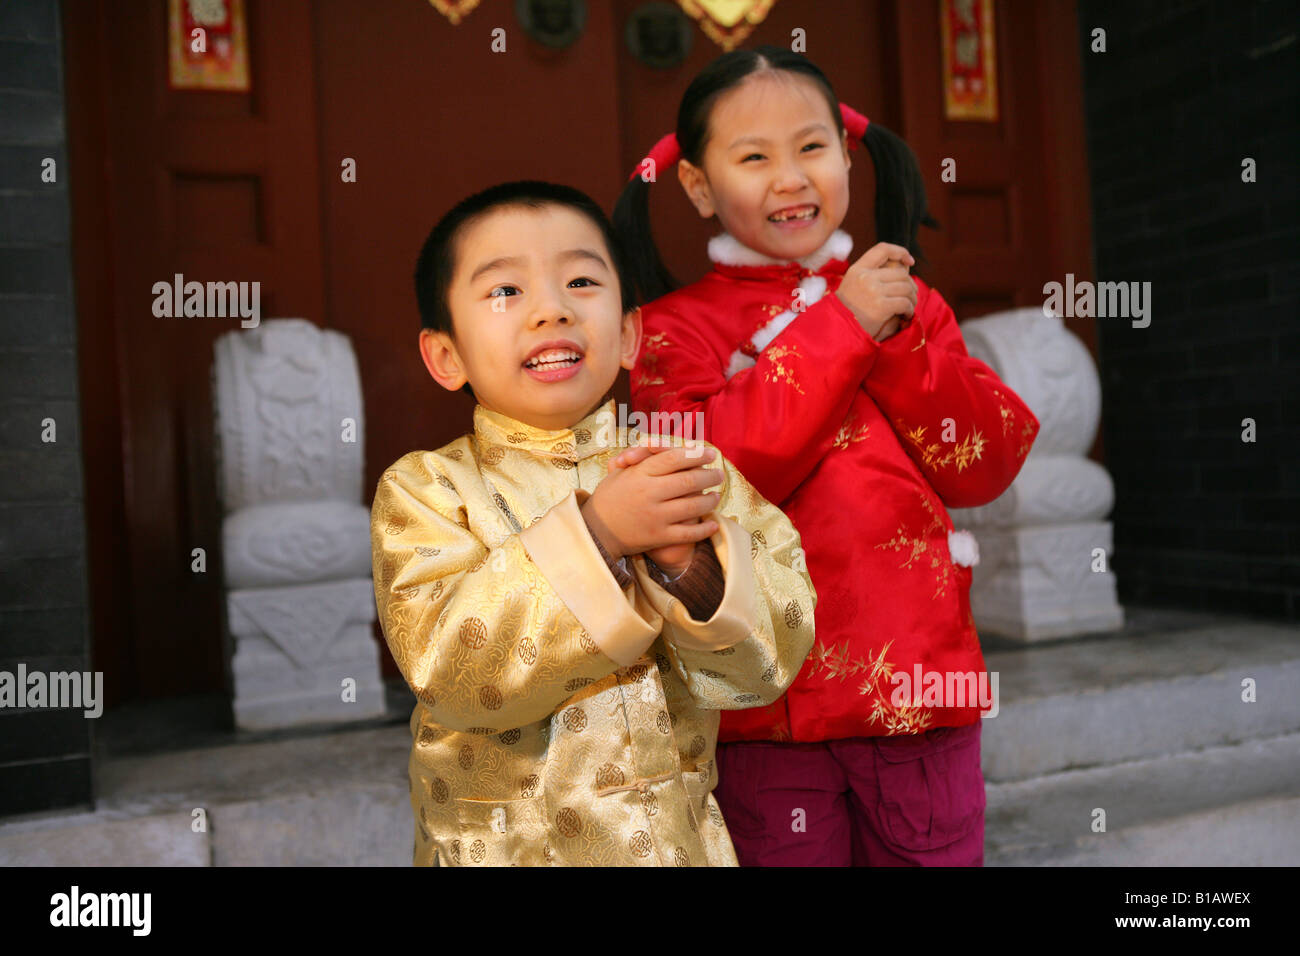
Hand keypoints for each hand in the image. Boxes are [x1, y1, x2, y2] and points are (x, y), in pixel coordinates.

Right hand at [606, 441, 703, 574]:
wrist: (595, 530)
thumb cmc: (610, 497)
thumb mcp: (620, 472)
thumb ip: (644, 458)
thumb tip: (671, 446)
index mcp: (639, 474)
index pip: (674, 459)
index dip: (696, 455)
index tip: (710, 454)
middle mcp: (648, 493)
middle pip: (688, 480)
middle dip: (709, 476)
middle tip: (719, 474)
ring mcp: (655, 516)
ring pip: (692, 506)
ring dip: (710, 500)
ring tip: (716, 495)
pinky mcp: (658, 537)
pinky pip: (687, 533)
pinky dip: (703, 529)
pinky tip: (713, 524)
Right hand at [836, 242, 916, 338]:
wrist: (837, 330)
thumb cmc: (845, 311)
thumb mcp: (850, 285)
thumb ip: (868, 276)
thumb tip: (898, 269)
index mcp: (857, 269)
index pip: (882, 249)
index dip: (900, 251)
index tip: (910, 262)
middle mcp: (865, 277)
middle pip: (900, 273)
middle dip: (910, 285)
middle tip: (911, 296)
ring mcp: (874, 291)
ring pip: (906, 288)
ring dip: (912, 299)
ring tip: (908, 307)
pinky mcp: (881, 307)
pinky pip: (905, 303)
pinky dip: (909, 310)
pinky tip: (905, 316)